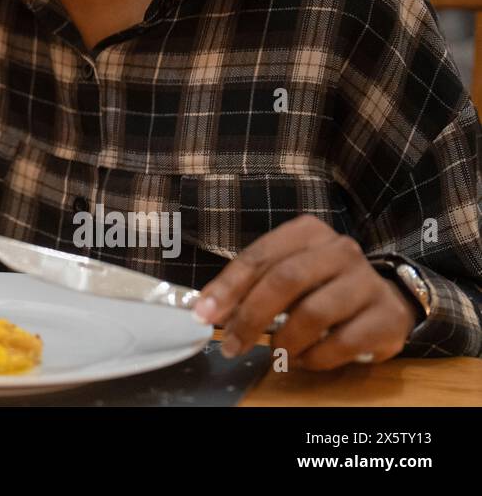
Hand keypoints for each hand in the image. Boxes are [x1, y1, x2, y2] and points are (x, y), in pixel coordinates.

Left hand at [192, 215, 416, 369]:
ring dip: (284, 340)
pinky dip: (315, 357)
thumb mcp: (288, 273)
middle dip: (251, 316)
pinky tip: (304, 359)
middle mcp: (340, 249)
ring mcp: (367, 281)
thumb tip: (209, 311)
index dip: (227, 287)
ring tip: (275, 354)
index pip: (259, 257)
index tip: (204, 314)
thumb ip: (253, 286)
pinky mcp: (388, 316)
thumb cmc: (324, 285)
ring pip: (314, 312)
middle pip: (285, 280)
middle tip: (232, 344)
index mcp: (307, 232)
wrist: (387, 298)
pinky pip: (343, 342)